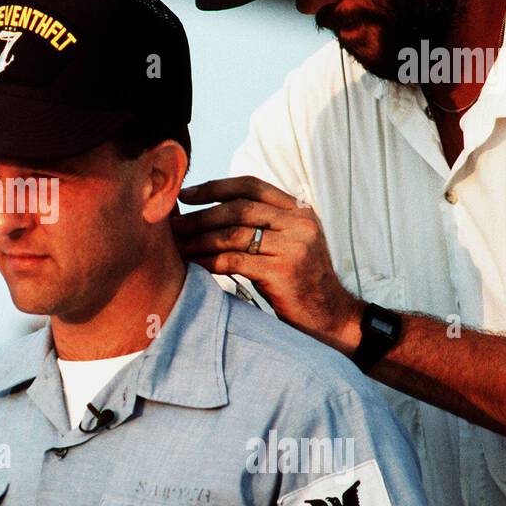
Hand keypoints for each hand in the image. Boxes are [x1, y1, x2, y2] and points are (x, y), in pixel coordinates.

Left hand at [173, 175, 362, 354]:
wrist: (331, 318)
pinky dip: (208, 260)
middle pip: (239, 209)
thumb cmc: (300, 283)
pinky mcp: (283, 272)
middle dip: (201, 215)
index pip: (252, 186)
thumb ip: (264, 224)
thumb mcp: (290, 244)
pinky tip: (192, 263)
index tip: (187, 193)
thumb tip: (212, 210)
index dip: (216, 187)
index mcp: (300, 211)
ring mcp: (294, 247)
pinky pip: (234, 261)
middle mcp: (299, 224)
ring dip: (199, 239)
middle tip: (173, 223)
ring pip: (234, 234)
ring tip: (177, 244)